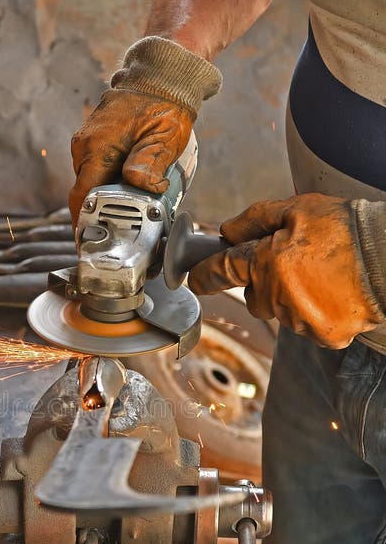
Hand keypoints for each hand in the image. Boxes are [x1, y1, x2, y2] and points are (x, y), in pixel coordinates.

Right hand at [69, 90, 193, 226]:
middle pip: (87, 194)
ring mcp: (87, 144)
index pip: (81, 197)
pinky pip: (97, 172)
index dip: (83, 224)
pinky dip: (111, 184)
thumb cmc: (163, 105)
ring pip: (93, 184)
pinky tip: (131, 189)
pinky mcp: (94, 144)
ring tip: (135, 208)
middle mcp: (84, 147)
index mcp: (96, 148)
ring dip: (109, 198)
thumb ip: (149, 163)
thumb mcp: (164, 137)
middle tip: (126, 231)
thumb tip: (137, 184)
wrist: (160, 78)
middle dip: (103, 214)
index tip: (87, 244)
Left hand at [187, 193, 383, 348]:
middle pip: (255, 297)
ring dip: (294, 298)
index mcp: (267, 262)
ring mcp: (300, 319)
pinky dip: (317, 313)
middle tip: (295, 264)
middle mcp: (278, 296)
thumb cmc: (347, 229)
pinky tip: (335, 294)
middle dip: (266, 283)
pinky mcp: (322, 335)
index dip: (205, 274)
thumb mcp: (299, 209)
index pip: (224, 269)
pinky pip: (308, 326)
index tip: (195, 279)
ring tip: (324, 276)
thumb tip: (227, 231)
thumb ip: (256, 219)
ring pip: (283, 312)